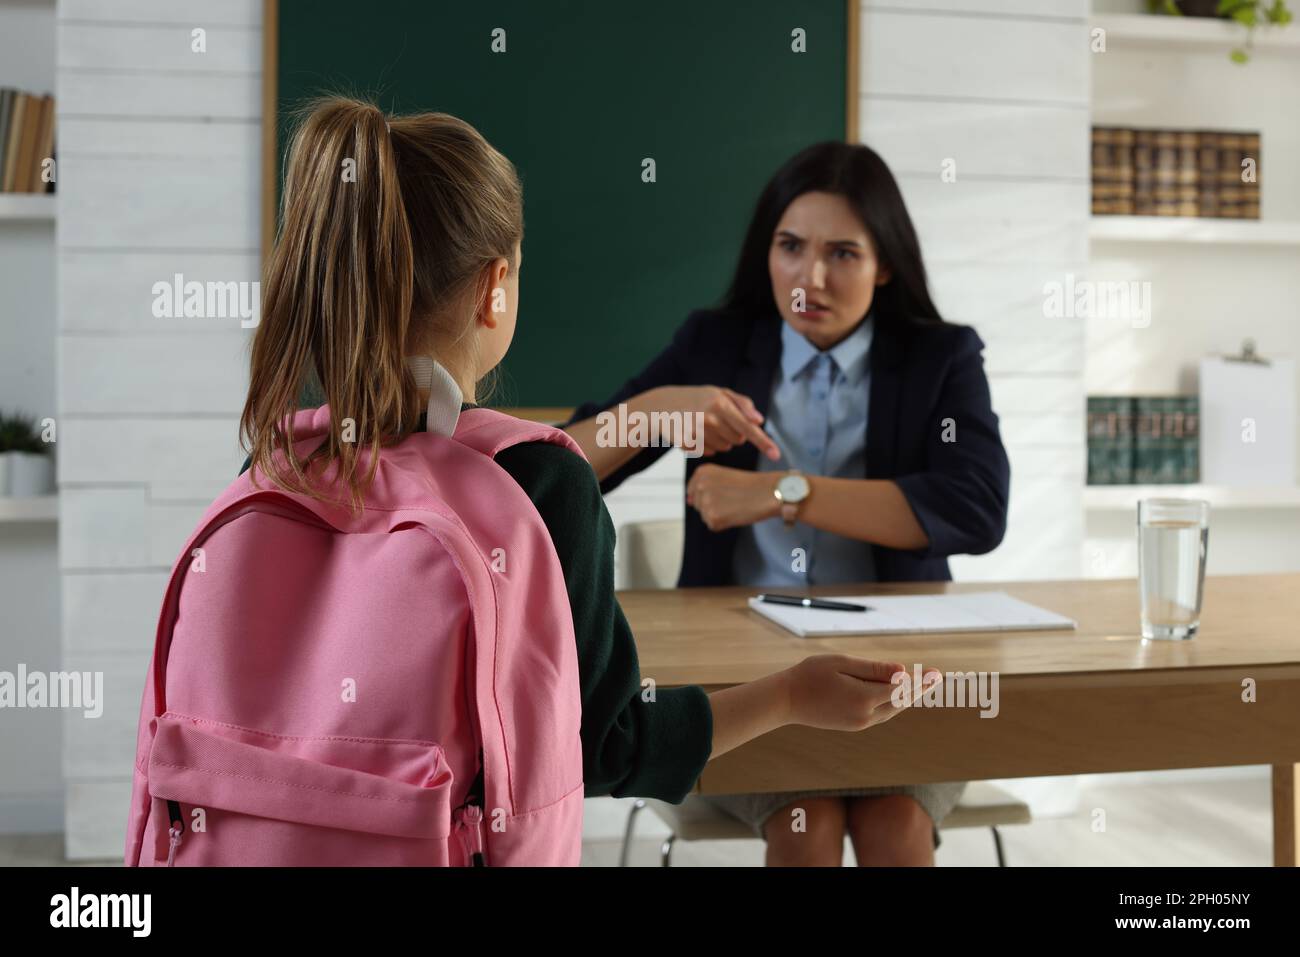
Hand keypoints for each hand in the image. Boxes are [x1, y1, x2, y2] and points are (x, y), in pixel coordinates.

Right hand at [651, 386, 781, 460]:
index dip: (763, 442)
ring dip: (720, 440)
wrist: (661, 405)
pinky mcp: (687, 444)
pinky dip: (706, 446)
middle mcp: (709, 417)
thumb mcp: (718, 393)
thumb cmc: (697, 398)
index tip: (777, 455)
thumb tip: (759, 420)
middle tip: (718, 420)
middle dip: (733, 433)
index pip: (747, 427)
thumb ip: (742, 403)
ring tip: (704, 425)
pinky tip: (696, 433)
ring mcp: (696, 432)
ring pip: (725, 447)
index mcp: (719, 403)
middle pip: (738, 440)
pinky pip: (710, 452)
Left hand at [685, 463, 780, 530]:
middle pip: (699, 505)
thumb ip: (702, 488)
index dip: (712, 494)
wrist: (770, 492)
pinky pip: (713, 526)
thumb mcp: (723, 478)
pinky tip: (736, 513)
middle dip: (715, 505)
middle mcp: (700, 485)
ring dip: (720, 515)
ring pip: (705, 516)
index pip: (693, 491)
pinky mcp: (713, 517)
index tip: (725, 492)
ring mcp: (705, 502)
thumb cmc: (751, 485)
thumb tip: (688, 502)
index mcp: (702, 472)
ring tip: (736, 505)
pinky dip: (725, 523)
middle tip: (734, 498)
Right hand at [780, 655, 941, 731]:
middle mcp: (866, 715)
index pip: (901, 688)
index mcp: (864, 698)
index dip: (920, 680)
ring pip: (892, 710)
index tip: (936, 673)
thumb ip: (874, 669)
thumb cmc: (810, 675)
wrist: (786, 701)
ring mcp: (859, 723)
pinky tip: (897, 697)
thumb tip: (903, 671)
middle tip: (936, 678)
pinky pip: (881, 714)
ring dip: (908, 698)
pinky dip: (893, 705)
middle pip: (901, 702)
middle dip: (919, 689)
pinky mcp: (853, 725)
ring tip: (922, 687)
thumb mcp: (842, 664)